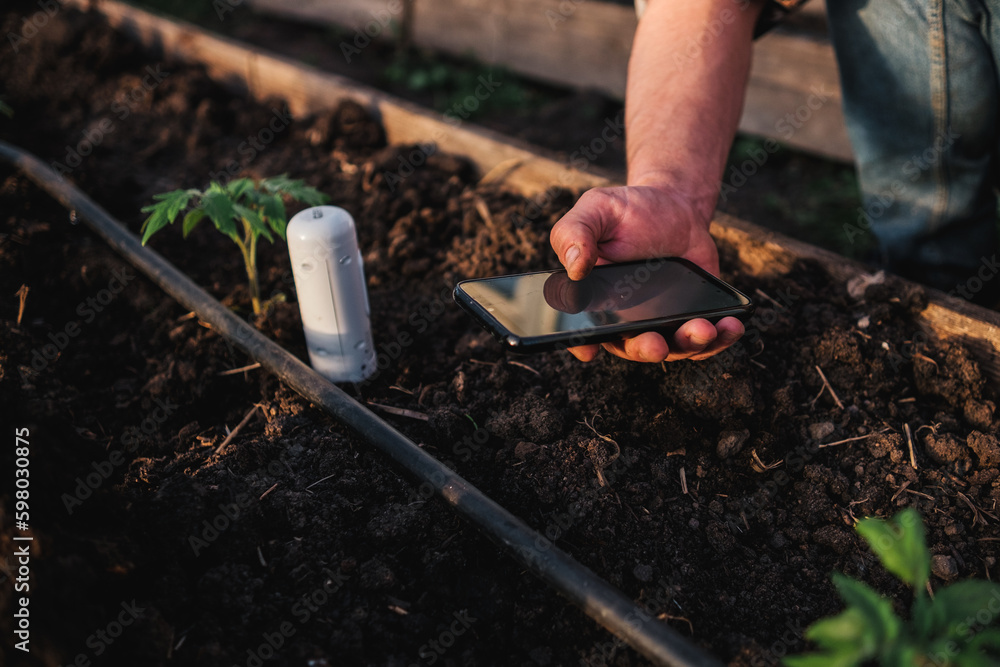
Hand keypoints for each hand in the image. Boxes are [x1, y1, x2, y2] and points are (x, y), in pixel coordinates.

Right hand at [549, 184, 743, 362]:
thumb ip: (575, 233)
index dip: (582, 343)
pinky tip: (730, 326)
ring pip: (672, 348)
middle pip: (631, 347)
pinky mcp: (691, 318)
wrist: (675, 206)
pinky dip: (720, 338)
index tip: (589, 348)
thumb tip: (574, 268)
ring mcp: (660, 322)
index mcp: (594, 299)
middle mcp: (625, 318)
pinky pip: (705, 340)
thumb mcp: (596, 209)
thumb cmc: (627, 211)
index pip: (582, 329)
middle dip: (645, 350)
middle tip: (655, 344)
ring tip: (704, 329)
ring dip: (688, 345)